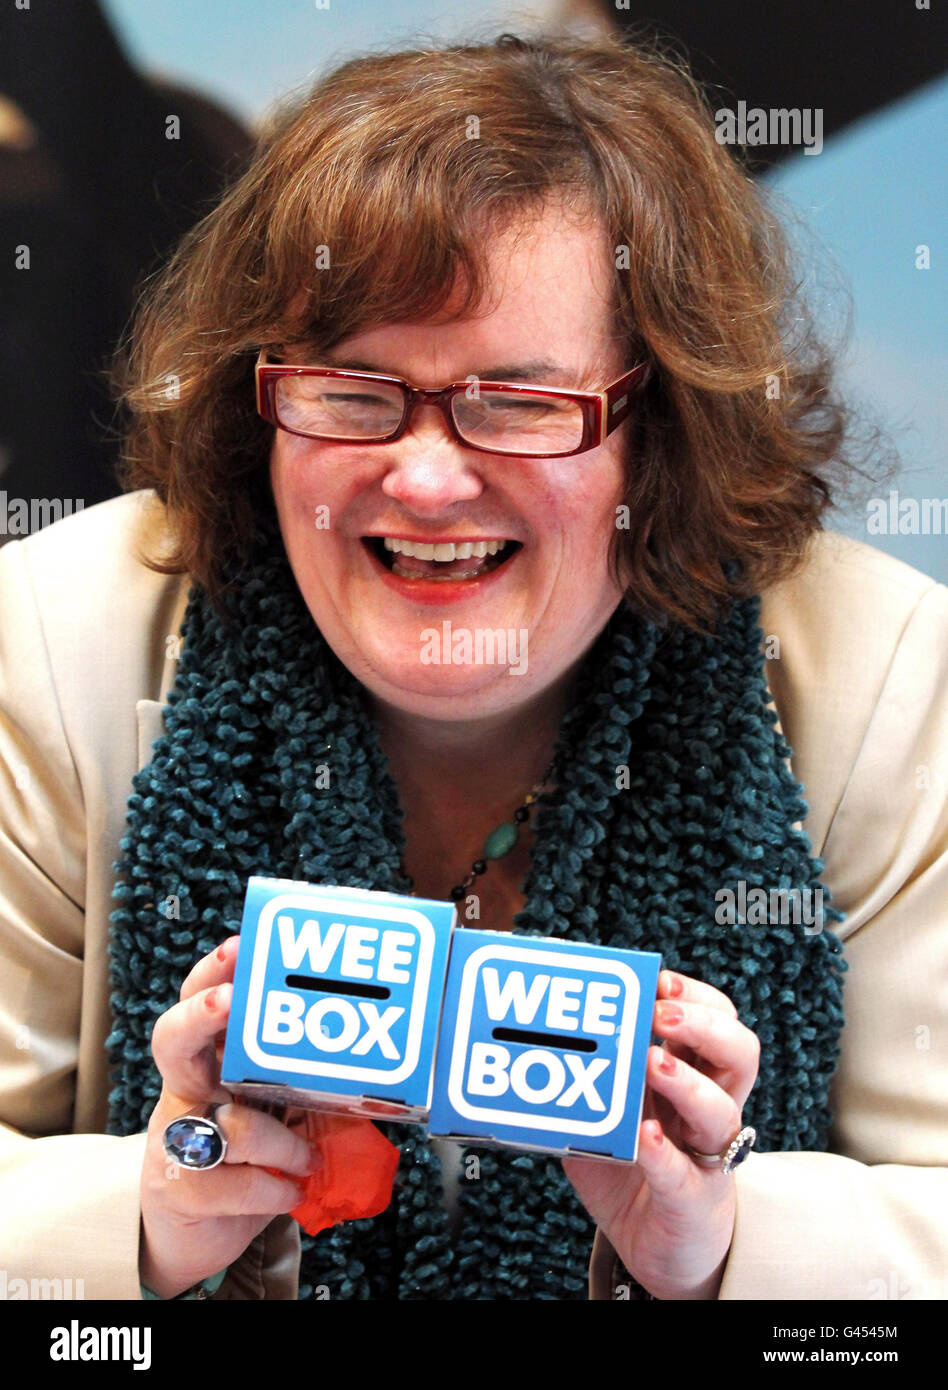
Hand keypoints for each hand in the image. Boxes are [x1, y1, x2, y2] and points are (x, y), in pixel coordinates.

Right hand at [139, 936, 317, 1297]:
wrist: (196, 1232)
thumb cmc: (250, 1155)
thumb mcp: (281, 1109)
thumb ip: (311, 1083)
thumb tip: (383, 1059)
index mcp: (213, 1061)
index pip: (200, 1001)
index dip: (214, 973)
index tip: (239, 948)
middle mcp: (187, 1091)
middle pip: (172, 1040)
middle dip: (201, 1015)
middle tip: (230, 1003)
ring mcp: (177, 1139)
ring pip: (232, 1125)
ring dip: (285, 1145)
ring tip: (308, 1158)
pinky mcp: (182, 1191)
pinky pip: (237, 1184)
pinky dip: (275, 1191)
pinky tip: (289, 1192)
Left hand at [563, 968, 759, 1299]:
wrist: (659, 1247)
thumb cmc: (634, 1169)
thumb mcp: (611, 1111)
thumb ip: (589, 1078)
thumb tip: (534, 1033)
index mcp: (695, 1076)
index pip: (718, 1019)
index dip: (695, 994)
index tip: (659, 980)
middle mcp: (710, 1110)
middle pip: (739, 1053)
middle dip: (703, 1024)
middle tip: (661, 1012)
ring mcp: (707, 1157)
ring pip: (722, 1110)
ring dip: (686, 1081)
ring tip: (653, 1062)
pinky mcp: (691, 1201)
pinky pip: (682, 1175)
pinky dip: (663, 1154)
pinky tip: (646, 1136)